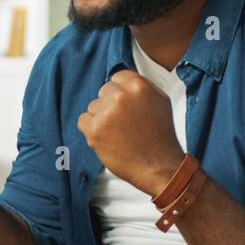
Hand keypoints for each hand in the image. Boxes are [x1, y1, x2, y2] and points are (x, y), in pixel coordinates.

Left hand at [77, 70, 184, 195]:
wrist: (159, 166)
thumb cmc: (161, 135)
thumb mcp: (161, 100)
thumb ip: (141, 86)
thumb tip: (120, 80)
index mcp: (138, 86)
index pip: (116, 78)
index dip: (120, 93)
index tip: (126, 107)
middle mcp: (121, 96)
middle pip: (104, 92)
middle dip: (111, 106)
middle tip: (124, 124)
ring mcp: (106, 113)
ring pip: (93, 107)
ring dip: (101, 118)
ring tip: (119, 133)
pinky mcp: (94, 130)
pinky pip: (83, 121)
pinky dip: (91, 130)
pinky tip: (107, 139)